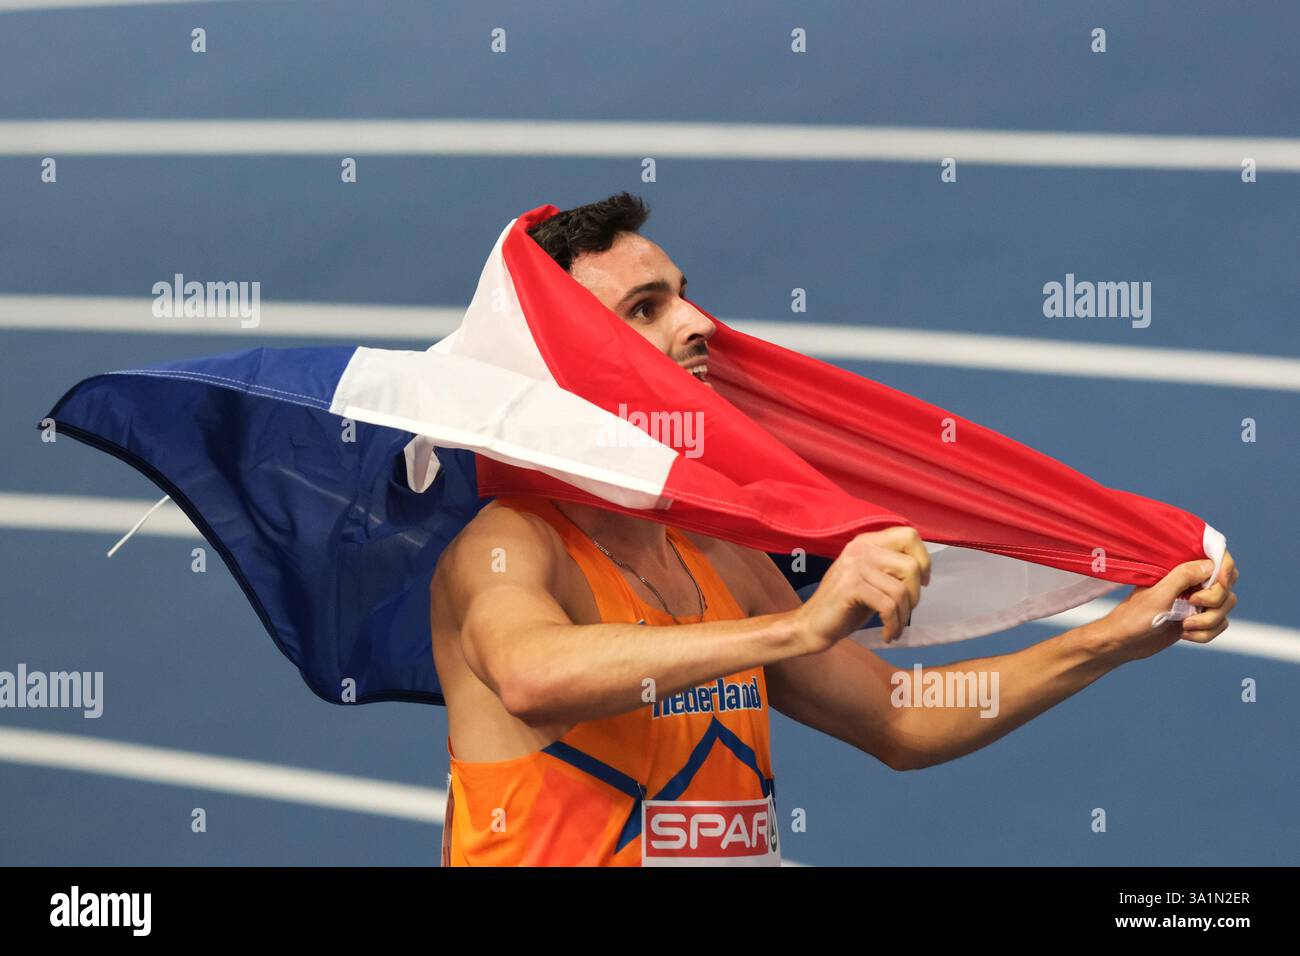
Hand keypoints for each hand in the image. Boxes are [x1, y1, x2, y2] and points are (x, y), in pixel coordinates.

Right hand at [794, 526, 931, 651]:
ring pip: (901, 590)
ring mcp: (854, 566)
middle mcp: (860, 548)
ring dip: (903, 616)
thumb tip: (924, 570)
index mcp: (866, 542)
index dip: (924, 559)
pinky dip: (893, 625)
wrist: (811, 625)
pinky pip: (888, 606)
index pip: (909, 535)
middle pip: (911, 565)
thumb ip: (892, 569)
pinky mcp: (850, 587)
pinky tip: (887, 634)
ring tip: (894, 627)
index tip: (922, 582)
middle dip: (915, 594)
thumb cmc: (845, 606)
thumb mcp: (872, 580)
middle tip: (905, 611)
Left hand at [1095, 549, 1238, 663]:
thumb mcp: (1159, 594)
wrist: (1125, 642)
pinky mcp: (1198, 620)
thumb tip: (1212, 564)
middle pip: (1226, 588)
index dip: (1226, 569)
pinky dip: (1206, 634)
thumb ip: (1183, 576)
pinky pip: (1219, 625)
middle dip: (1215, 601)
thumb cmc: (1135, 616)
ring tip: (1185, 626)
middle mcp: (1192, 583)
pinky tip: (1185, 635)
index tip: (1221, 582)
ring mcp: (1197, 602)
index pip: (1217, 560)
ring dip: (1208, 622)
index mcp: (1181, 569)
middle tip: (1192, 604)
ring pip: (1225, 609)